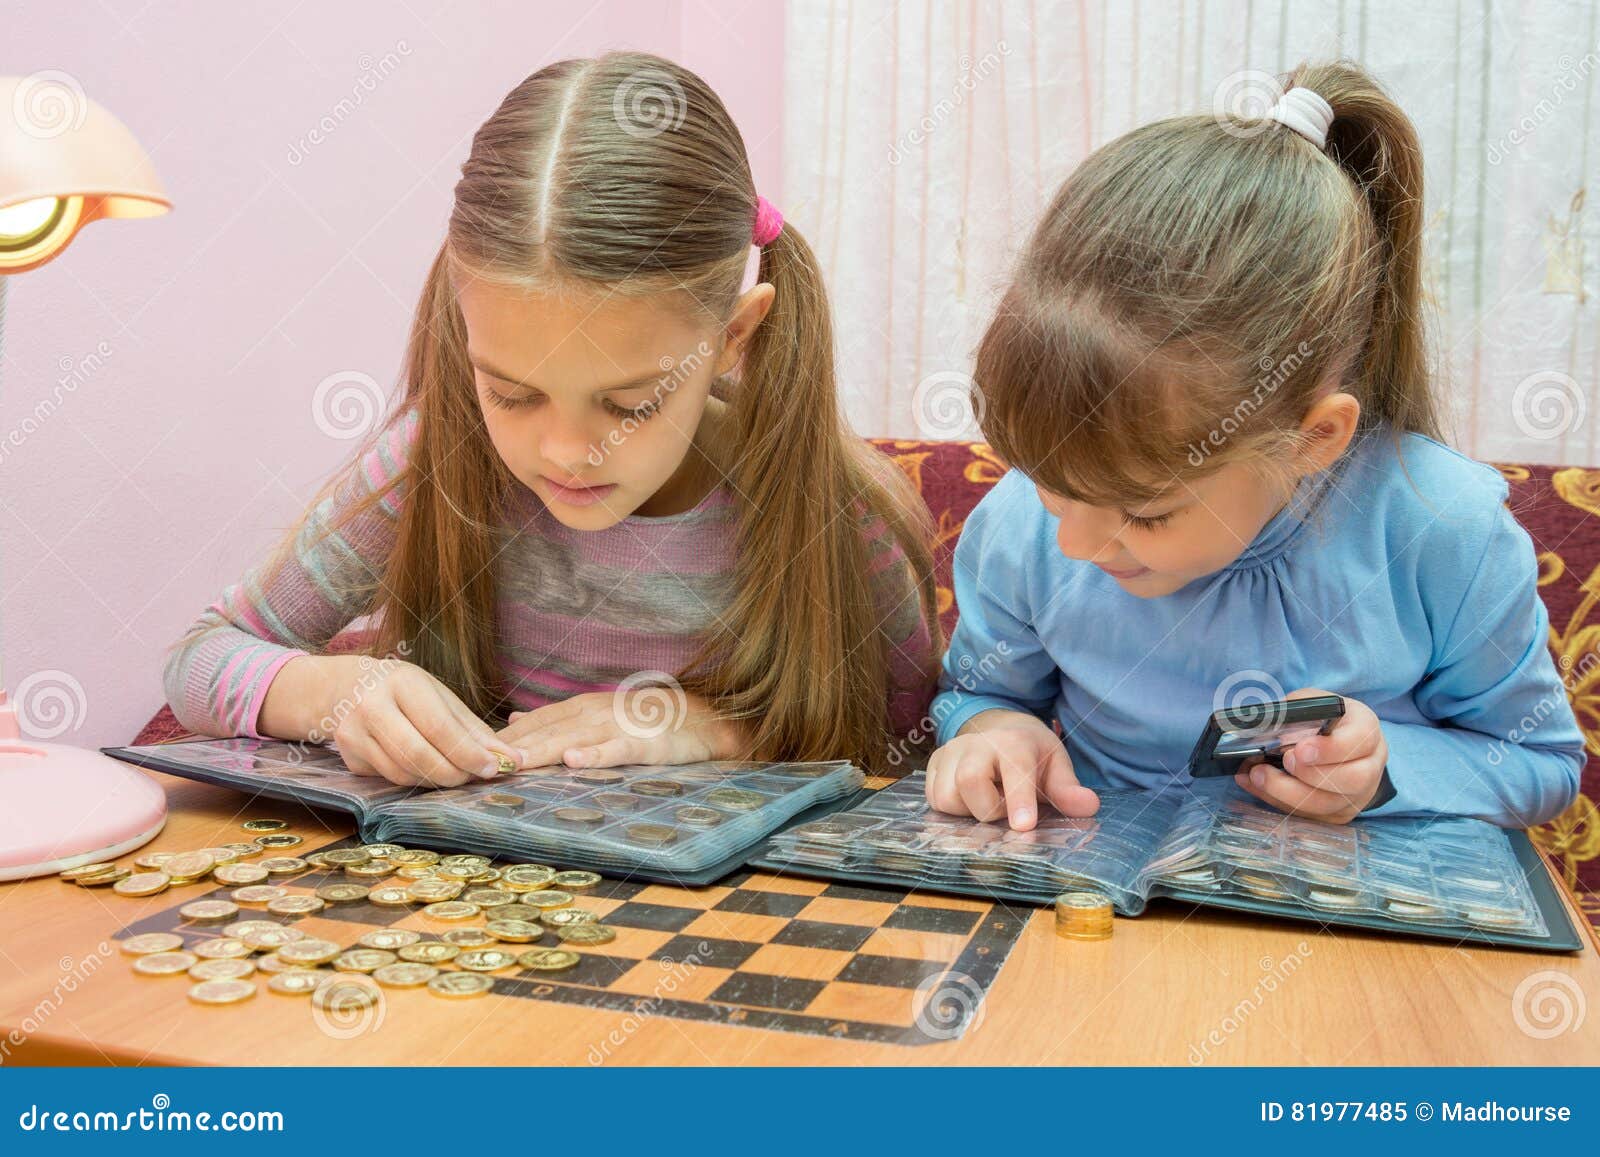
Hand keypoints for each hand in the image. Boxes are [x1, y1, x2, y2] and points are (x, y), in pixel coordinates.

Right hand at [290, 656, 524, 788]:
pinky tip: (426, 770)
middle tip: (475, 777)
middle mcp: (371, 706)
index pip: (439, 726)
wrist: (344, 689)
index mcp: (402, 682)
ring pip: (404, 773)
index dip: (469, 752)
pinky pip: (390, 779)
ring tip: (456, 773)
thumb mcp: (439, 696)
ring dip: (437, 780)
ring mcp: (353, 733)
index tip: (494, 767)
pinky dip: (416, 780)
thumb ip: (473, 729)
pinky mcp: (348, 756)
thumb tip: (511, 759)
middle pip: (418, 754)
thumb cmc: (403, 691)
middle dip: (454, 773)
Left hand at [495, 687, 748, 768]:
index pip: (535, 721)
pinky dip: (596, 754)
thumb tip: (512, 720)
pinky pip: (617, 749)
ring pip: (575, 738)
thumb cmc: (647, 721)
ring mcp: (620, 726)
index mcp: (581, 707)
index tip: (472, 752)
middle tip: (480, 762)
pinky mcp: (646, 744)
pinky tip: (575, 762)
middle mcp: (595, 712)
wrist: (703, 719)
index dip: (504, 737)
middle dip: (514, 746)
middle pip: (548, 730)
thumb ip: (556, 719)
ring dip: (543, 750)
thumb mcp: (597, 714)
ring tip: (515, 763)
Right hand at [924, 709, 1099, 829]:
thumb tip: (1089, 806)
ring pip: (946, 796)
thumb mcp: (1056, 766)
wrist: (1000, 731)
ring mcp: (950, 752)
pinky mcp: (934, 765)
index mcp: (1014, 741)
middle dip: (987, 809)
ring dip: (968, 812)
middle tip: (1004, 813)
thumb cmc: (1032, 755)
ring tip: (987, 804)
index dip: (1018, 798)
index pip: (1014, 768)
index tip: (1024, 826)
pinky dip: (952, 811)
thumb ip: (1068, 789)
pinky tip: (970, 802)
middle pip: (969, 780)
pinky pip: (932, 799)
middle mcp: (977, 743)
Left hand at [1234, 689, 1387, 822]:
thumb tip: (1265, 727)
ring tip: (1258, 775)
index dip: (1330, 749)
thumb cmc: (1322, 719)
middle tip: (1282, 761)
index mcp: (1367, 731)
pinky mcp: (1339, 813)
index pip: (1360, 742)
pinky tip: (1256, 785)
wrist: (1335, 741)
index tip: (1300, 750)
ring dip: (1287, 792)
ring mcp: (1358, 795)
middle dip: (1310, 775)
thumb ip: (1295, 711)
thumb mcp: (1311, 703)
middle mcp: (1371, 765)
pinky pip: (1311, 816)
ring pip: (1329, 804)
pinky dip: (1278, 801)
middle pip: (1352, 780)